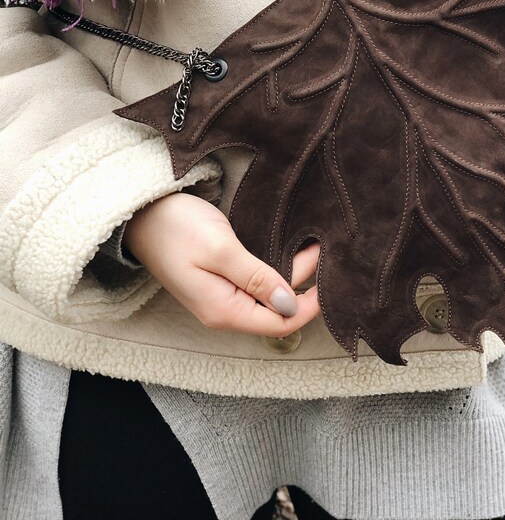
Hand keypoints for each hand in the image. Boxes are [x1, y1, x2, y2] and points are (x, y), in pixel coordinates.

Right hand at [122, 192, 320, 335]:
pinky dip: (279, 267)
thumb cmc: (175, 228)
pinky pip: (259, 282)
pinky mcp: (223, 279)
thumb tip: (289, 303)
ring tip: (318, 247)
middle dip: (307, 285)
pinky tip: (292, 249)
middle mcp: (225, 310)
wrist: (140, 213)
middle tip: (329, 251)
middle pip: (279, 309)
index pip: (281, 323)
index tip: (332, 277)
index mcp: (224, 311)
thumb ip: (255, 277)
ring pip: (271, 294)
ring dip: (295, 274)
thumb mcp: (219, 249)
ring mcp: (223, 295)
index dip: (311, 304)